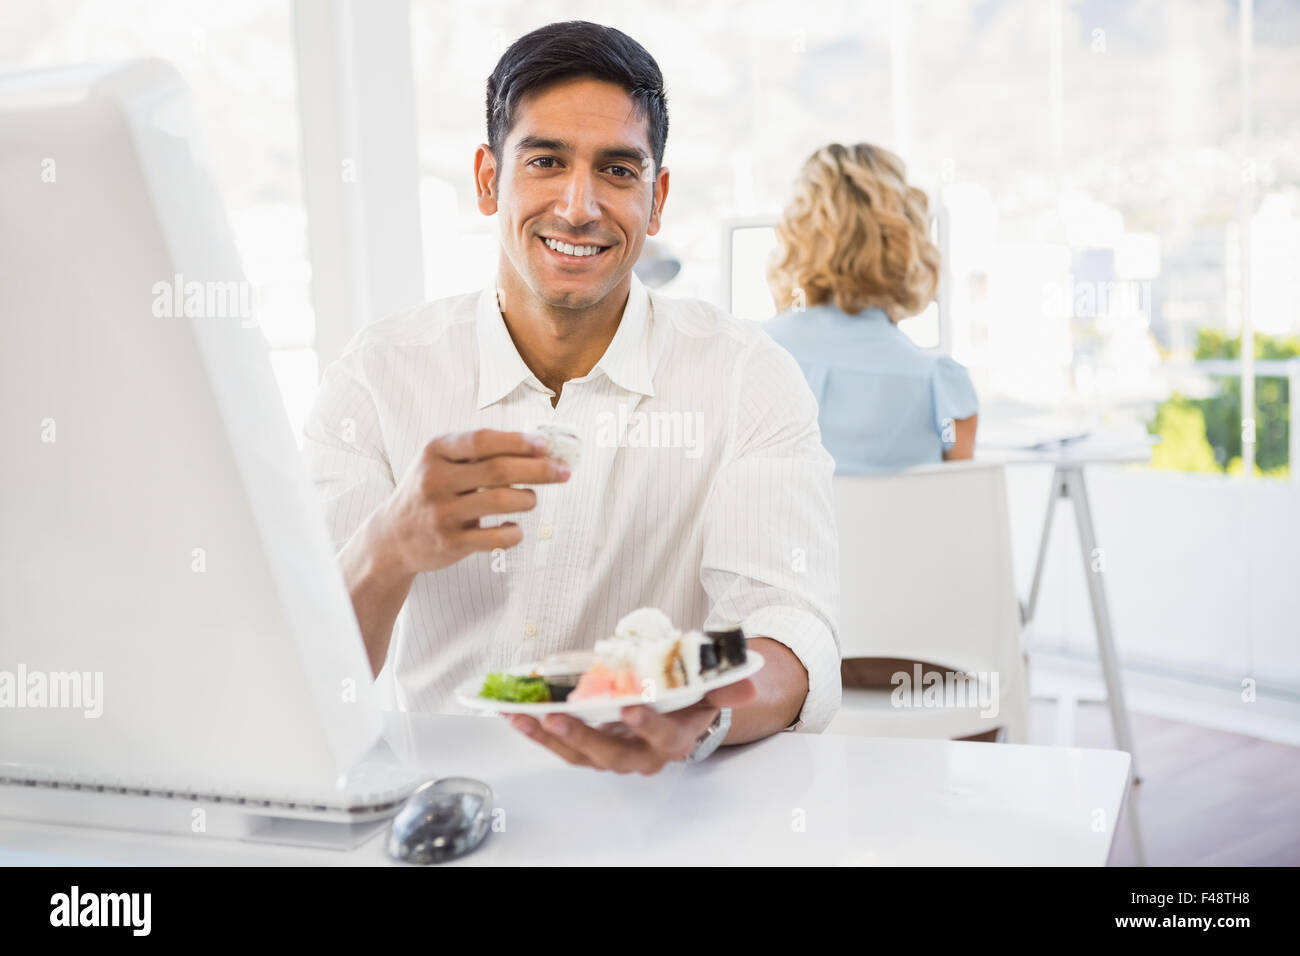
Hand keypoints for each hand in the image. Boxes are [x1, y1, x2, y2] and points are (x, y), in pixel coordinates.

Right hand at [374, 428, 569, 575]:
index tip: (546, 445)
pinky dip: (514, 532)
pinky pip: (496, 537)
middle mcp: (435, 479)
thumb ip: (478, 453)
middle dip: (539, 469)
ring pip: (501, 500)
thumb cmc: (430, 491)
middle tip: (562, 472)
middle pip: (499, 470)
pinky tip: (515, 528)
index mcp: (435, 451)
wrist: (392, 537)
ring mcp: (442, 512)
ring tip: (530, 499)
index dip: (519, 442)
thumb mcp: (441, 462)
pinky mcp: (450, 543)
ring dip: (528, 498)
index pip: (482, 440)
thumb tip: (537, 447)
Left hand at [507, 679, 757, 774]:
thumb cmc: (692, 696)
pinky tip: (518, 715)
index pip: (662, 736)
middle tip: (557, 717)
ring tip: (522, 716)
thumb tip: (746, 684)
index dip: (645, 726)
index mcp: (674, 739)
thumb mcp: (712, 687)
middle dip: (581, 737)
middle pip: (610, 754)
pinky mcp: (591, 748)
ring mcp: (614, 754)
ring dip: (548, 737)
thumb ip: (726, 685)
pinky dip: (539, 732)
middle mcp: (643, 756)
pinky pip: (563, 745)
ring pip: (579, 755)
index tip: (630, 708)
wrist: (682, 713)